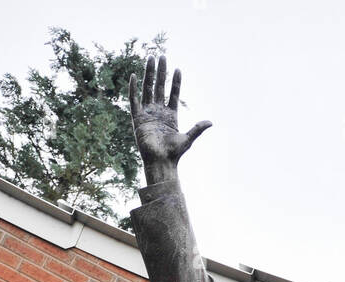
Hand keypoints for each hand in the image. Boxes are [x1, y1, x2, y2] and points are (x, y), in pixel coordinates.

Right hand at [130, 55, 211, 180]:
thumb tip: (211, 122)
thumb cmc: (174, 154)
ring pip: (147, 89)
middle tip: (161, 56)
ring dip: (148, 74)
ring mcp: (147, 114)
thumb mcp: (188, 139)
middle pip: (159, 87)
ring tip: (150, 58)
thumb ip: (198, 129)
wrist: (160, 162)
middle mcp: (158, 112)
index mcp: (170, 116)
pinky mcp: (137, 118)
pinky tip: (134, 76)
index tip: (178, 69)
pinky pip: (134, 100)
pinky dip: (133, 89)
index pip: (173, 94)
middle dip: (160, 72)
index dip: (175, 82)